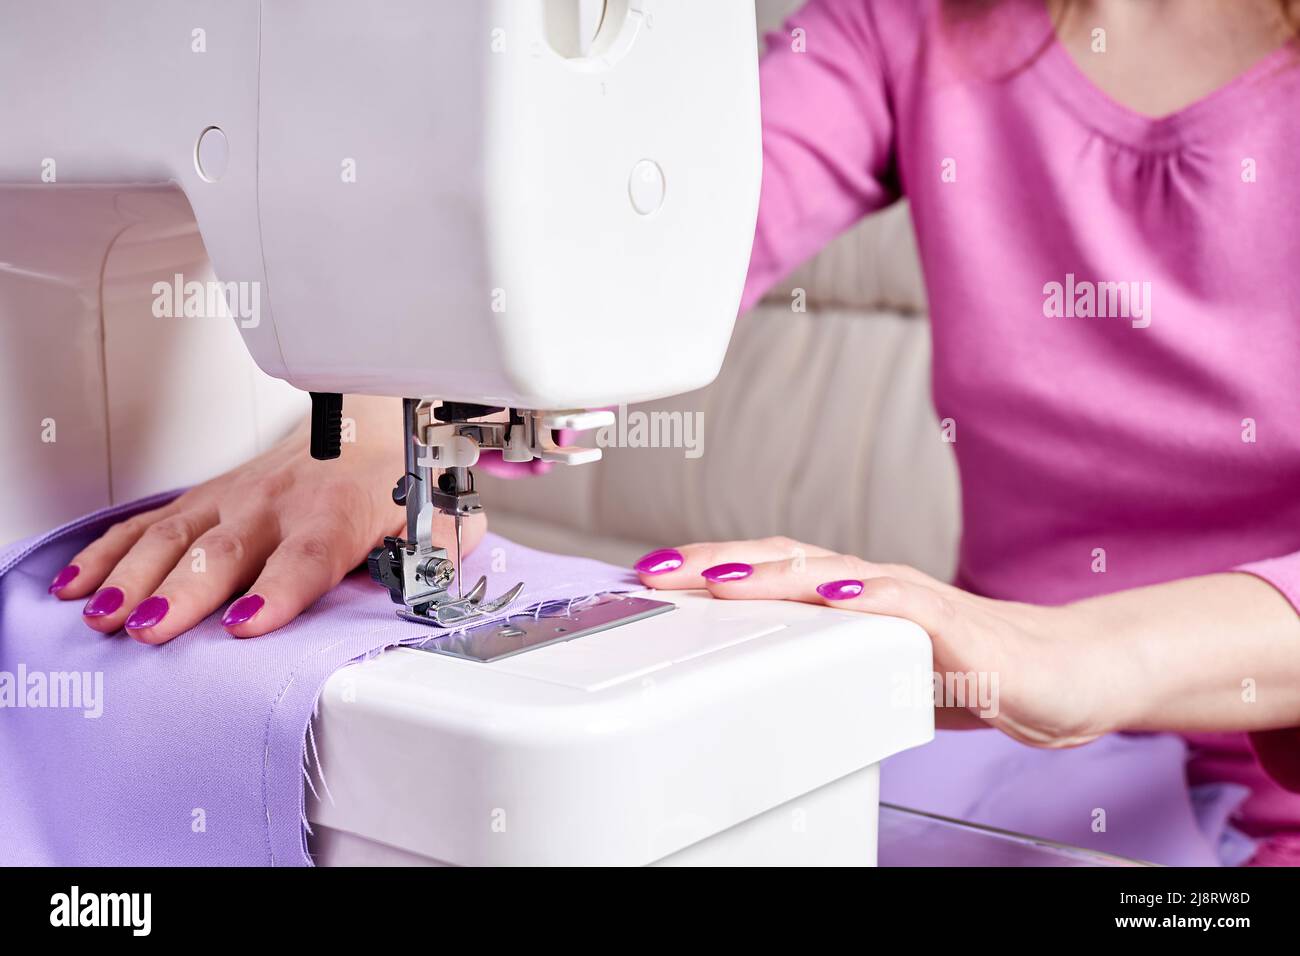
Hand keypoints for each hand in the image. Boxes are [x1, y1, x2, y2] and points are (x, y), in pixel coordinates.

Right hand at [49, 396, 485, 643]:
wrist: (362, 415)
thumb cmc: (391, 471)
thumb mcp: (429, 508)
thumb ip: (438, 546)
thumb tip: (447, 570)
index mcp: (334, 514)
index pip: (305, 557)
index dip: (277, 591)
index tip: (248, 623)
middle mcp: (277, 505)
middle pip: (224, 552)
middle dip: (183, 592)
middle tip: (149, 629)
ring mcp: (234, 498)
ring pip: (175, 535)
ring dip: (134, 575)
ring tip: (101, 614)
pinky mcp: (207, 497)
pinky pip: (150, 522)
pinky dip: (109, 550)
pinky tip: (79, 582)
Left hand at [633, 537, 1117, 747]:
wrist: (1067, 673)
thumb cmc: (971, 667)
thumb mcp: (879, 670)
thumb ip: (827, 663)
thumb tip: (756, 676)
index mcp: (852, 597)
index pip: (771, 569)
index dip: (709, 567)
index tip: (650, 576)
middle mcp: (875, 587)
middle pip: (786, 561)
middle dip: (716, 563)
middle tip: (657, 572)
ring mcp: (915, 602)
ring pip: (835, 577)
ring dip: (773, 574)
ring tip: (720, 577)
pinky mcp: (957, 629)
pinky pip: (909, 608)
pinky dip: (868, 600)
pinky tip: (836, 598)